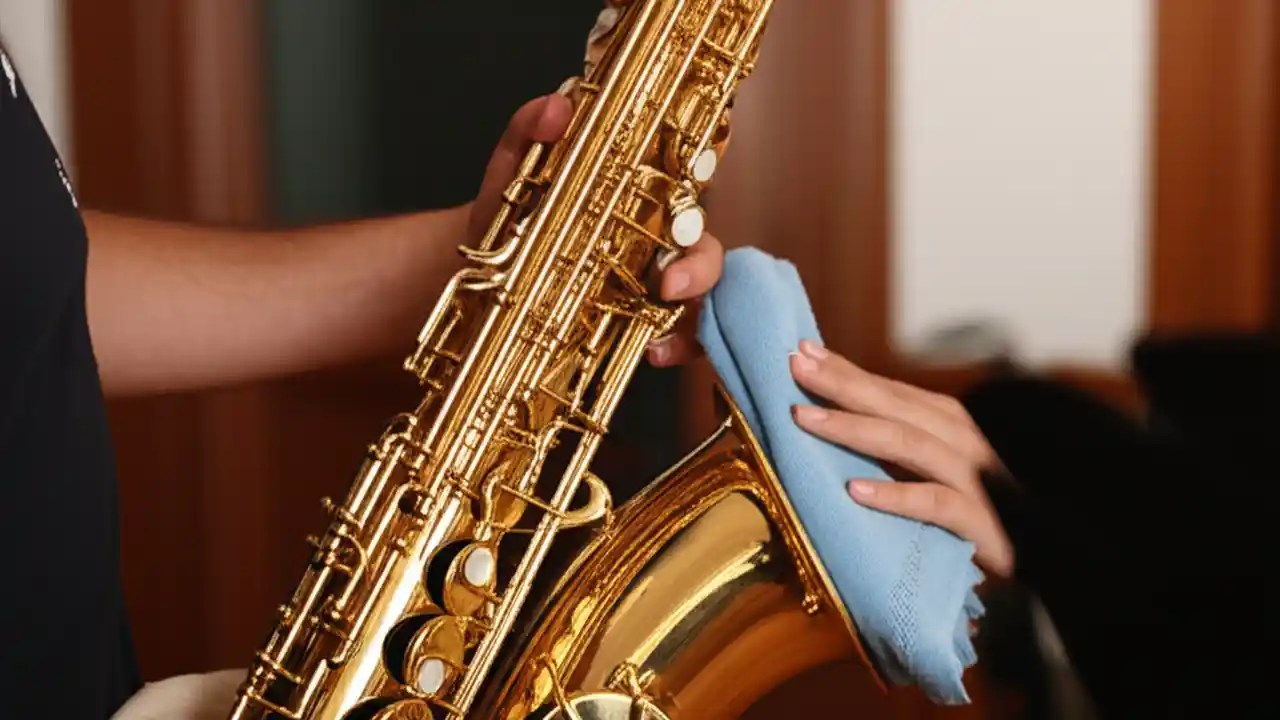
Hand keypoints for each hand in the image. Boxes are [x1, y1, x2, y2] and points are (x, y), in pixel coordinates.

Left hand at [469, 93, 724, 367]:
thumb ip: (528, 132)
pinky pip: (682, 334)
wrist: (482, 276)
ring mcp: (652, 283)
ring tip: (661, 333)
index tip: (684, 198)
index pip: (688, 177)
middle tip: (669, 284)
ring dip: (695, 314)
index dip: (703, 179)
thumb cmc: (511, 216)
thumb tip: (557, 107)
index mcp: (638, 191)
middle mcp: (656, 236)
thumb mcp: (513, 171)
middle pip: (705, 245)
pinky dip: (678, 345)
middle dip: (700, 266)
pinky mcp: (642, 320)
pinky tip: (654, 353)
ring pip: (702, 296)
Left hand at [788, 340, 1014, 578]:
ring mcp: (972, 481)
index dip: (845, 369)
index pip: (888, 388)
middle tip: (796, 367)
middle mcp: (959, 442)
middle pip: (894, 405)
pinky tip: (855, 490)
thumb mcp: (925, 468)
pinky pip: (935, 504)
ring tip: (806, 419)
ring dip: (856, 428)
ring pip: (910, 444)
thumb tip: (825, 411)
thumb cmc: (967, 508)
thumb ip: (887, 441)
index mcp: (945, 422)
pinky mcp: (981, 524)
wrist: (1040, 553)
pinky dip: (895, 496)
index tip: (800, 350)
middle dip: (842, 384)